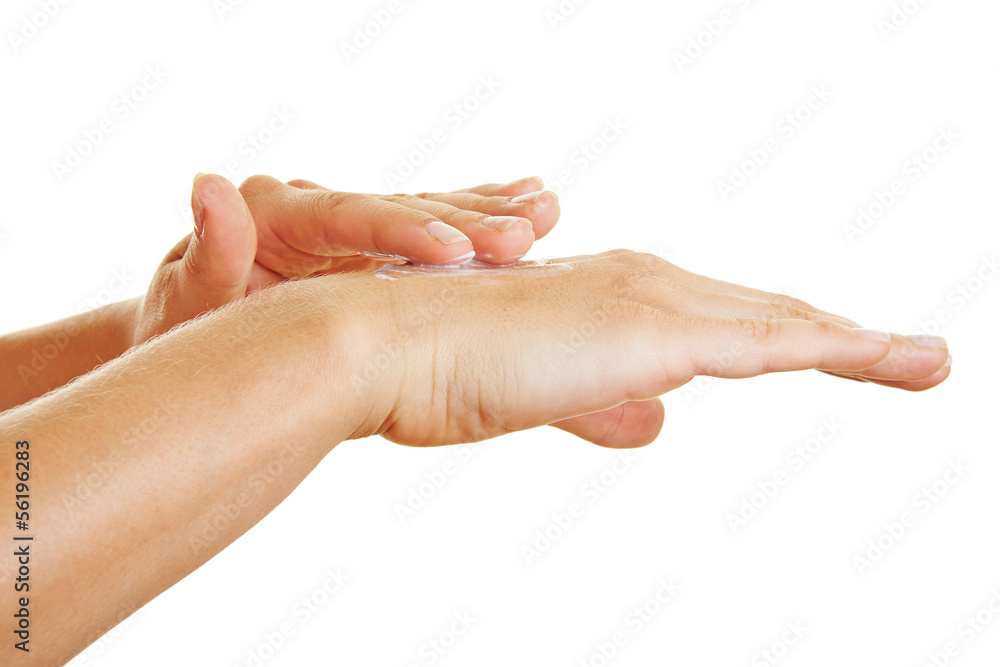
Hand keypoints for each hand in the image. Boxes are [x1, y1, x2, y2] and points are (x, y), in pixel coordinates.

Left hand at [133, 174, 559, 343]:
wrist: (205, 337)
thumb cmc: (193, 330)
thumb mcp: (192, 302)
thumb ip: (210, 251)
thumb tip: (211, 185)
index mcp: (281, 214)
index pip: (351, 216)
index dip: (406, 232)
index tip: (458, 252)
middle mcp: (325, 209)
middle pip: (403, 209)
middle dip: (468, 221)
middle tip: (528, 232)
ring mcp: (357, 226)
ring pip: (431, 213)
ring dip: (490, 212)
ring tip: (547, 209)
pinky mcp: (381, 247)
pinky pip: (438, 229)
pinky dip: (482, 217)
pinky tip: (533, 206)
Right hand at [332, 251, 950, 448]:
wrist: (387, 345)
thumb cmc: (445, 369)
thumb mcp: (544, 395)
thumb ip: (604, 405)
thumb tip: (658, 422)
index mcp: (618, 300)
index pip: (722, 323)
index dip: (782, 337)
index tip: (835, 355)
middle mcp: (645, 287)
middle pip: (768, 315)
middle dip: (843, 338)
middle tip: (913, 359)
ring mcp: (652, 304)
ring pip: (782, 324)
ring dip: (860, 344)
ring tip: (926, 364)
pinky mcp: (651, 332)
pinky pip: (768, 342)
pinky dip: (835, 349)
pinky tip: (888, 360)